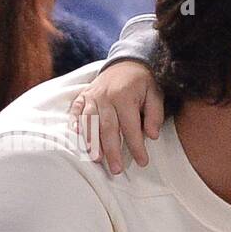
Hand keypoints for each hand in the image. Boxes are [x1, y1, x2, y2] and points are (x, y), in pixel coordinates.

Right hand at [68, 59, 163, 174]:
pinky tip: (77, 135)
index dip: (136, 146)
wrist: (127, 61)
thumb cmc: (143, 82)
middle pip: (108, 128)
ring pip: (90, 121)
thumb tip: (152, 136)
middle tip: (116, 170)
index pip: (130, 127)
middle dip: (112, 151)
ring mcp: (92, 95)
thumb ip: (155, 115)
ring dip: (92, 141)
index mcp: (125, 96)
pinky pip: (76, 109)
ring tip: (96, 159)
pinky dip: (75, 121)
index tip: (143, 162)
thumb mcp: (156, 94)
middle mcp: (105, 96)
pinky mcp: (84, 95)